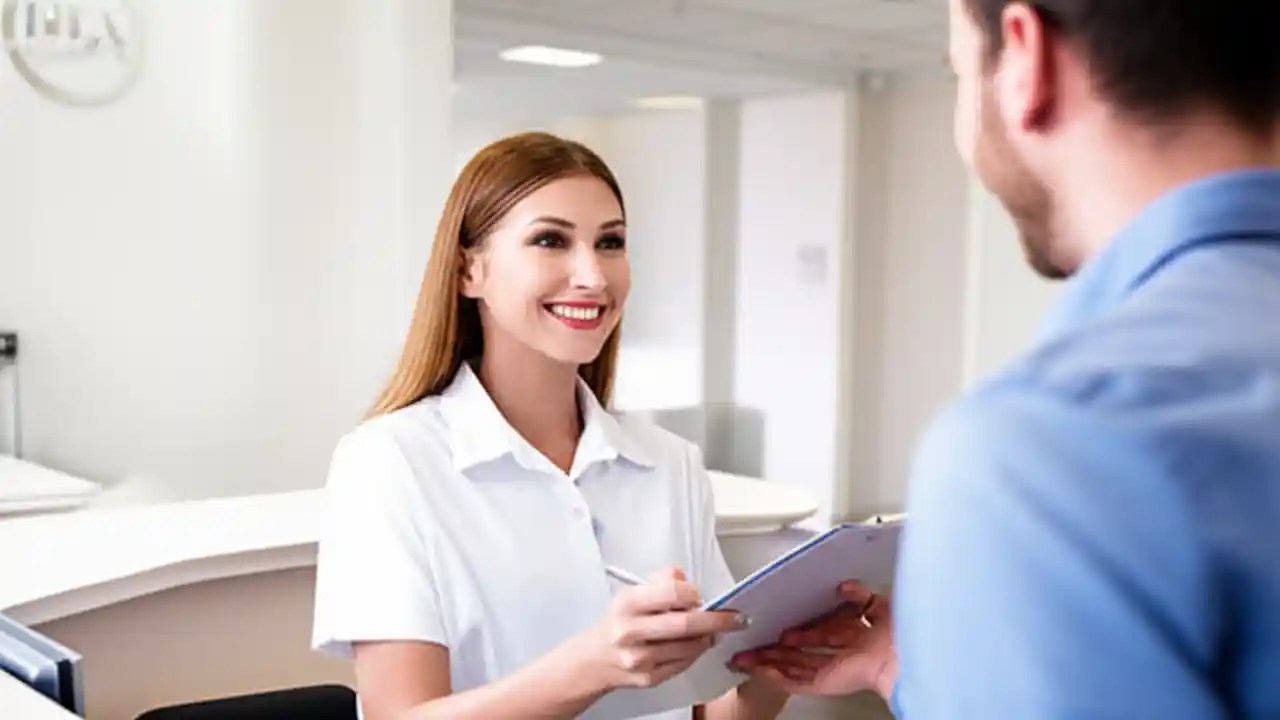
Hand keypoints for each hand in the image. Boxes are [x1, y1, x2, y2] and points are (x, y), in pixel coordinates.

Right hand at [573, 567, 748, 691]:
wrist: (592, 660)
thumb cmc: (617, 623)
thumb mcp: (632, 595)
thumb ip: (661, 583)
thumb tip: (684, 578)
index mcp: (628, 603)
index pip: (671, 593)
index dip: (693, 593)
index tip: (702, 595)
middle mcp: (631, 631)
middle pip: (685, 624)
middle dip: (717, 620)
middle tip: (736, 617)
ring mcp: (640, 658)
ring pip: (689, 647)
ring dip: (708, 638)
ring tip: (715, 630)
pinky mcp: (648, 678)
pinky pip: (683, 664)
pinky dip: (696, 653)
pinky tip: (698, 645)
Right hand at [730, 581, 896, 699]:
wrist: (905, 655)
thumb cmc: (902, 633)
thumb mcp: (879, 603)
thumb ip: (859, 594)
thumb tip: (843, 586)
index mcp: (858, 639)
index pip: (823, 635)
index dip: (802, 632)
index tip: (784, 629)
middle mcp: (845, 656)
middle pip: (804, 654)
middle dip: (778, 650)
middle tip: (757, 645)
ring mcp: (833, 671)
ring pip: (794, 668)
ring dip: (769, 662)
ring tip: (748, 657)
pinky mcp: (826, 684)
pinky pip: (796, 682)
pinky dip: (776, 676)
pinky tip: (761, 668)